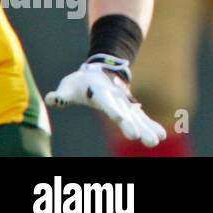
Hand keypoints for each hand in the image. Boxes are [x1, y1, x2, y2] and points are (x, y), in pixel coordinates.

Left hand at [45, 54, 165, 146]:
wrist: (100, 71)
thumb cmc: (80, 82)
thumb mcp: (69, 86)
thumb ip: (61, 95)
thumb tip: (51, 98)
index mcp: (102, 94)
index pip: (109, 105)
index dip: (116, 112)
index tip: (122, 120)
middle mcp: (117, 100)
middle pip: (128, 115)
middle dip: (137, 127)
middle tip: (146, 140)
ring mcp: (125, 104)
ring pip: (138, 118)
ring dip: (147, 129)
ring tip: (157, 141)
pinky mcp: (129, 109)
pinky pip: (141, 118)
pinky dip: (150, 125)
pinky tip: (161, 136)